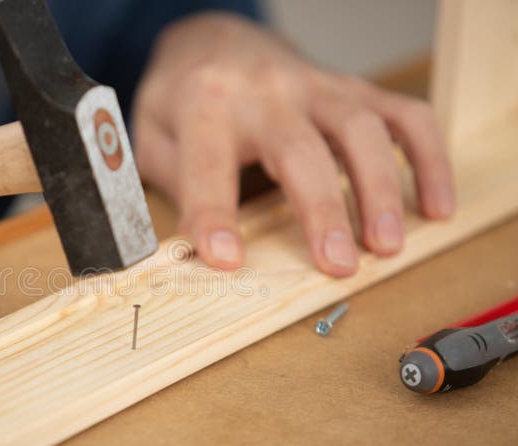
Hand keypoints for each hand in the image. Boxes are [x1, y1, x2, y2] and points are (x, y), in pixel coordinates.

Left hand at [132, 13, 453, 276]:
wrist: (214, 40)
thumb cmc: (182, 96)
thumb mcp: (151, 134)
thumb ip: (170, 183)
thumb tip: (186, 247)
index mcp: (205, 104)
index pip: (209, 166)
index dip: (214, 214)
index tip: (226, 260)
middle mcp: (266, 91)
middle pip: (300, 149)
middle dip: (322, 209)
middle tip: (338, 265)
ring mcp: (315, 86)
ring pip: (360, 128)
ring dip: (380, 188)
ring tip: (387, 244)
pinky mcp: (349, 89)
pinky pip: (401, 114)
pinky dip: (427, 157)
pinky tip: (435, 204)